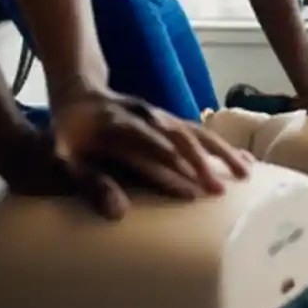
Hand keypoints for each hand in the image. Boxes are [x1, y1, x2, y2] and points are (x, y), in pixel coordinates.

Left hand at [4, 85, 253, 218]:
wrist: (78, 94)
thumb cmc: (68, 134)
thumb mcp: (63, 157)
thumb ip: (88, 183)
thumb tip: (117, 213)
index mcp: (118, 123)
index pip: (149, 145)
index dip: (170, 167)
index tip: (190, 190)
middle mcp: (146, 116)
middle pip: (179, 136)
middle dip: (201, 162)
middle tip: (220, 190)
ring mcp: (161, 116)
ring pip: (196, 131)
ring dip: (220, 152)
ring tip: (245, 173)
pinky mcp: (170, 120)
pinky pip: (200, 132)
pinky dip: (222, 146)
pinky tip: (244, 160)